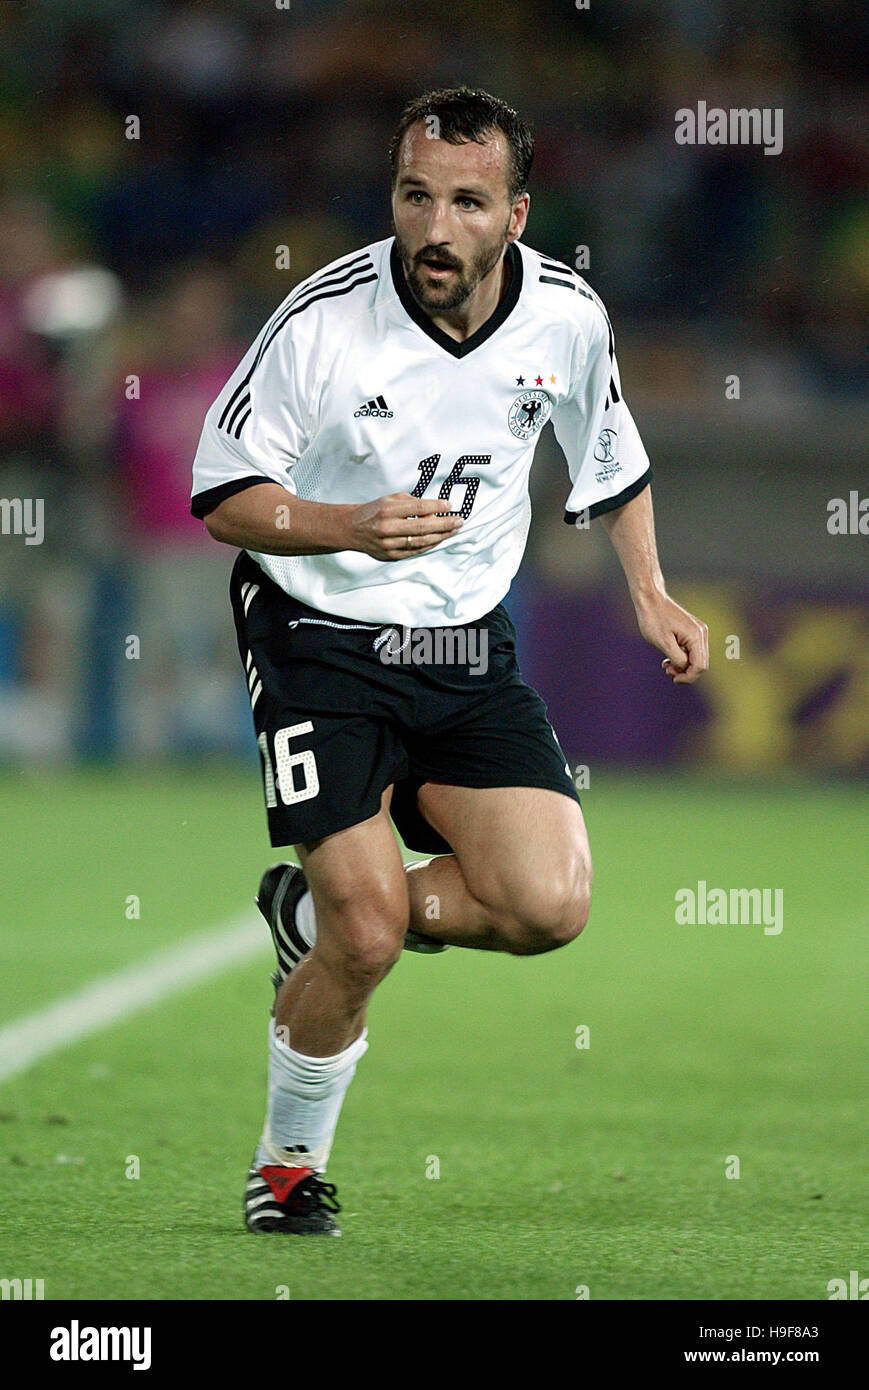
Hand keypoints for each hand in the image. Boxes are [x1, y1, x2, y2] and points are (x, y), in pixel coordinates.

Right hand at [347, 492, 463, 561]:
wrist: (351, 529)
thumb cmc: (373, 512)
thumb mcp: (390, 499)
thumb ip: (412, 503)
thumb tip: (435, 509)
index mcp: (388, 510)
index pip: (418, 507)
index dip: (436, 506)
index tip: (449, 505)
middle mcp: (388, 528)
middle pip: (423, 526)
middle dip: (445, 524)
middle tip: (459, 521)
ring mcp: (389, 544)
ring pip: (422, 541)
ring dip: (441, 536)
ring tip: (453, 530)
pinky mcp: (391, 556)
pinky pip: (416, 551)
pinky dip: (430, 545)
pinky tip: (439, 538)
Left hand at [634, 590, 708, 683]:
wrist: (650, 599)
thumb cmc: (653, 619)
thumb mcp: (663, 643)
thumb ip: (677, 658)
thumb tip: (685, 668)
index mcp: (696, 636)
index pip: (700, 666)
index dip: (688, 677)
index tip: (673, 678)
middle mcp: (702, 633)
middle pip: (701, 663)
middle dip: (685, 672)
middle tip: (667, 670)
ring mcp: (698, 631)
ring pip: (696, 658)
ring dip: (682, 665)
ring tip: (666, 665)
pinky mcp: (692, 630)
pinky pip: (692, 650)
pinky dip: (682, 656)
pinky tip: (668, 658)